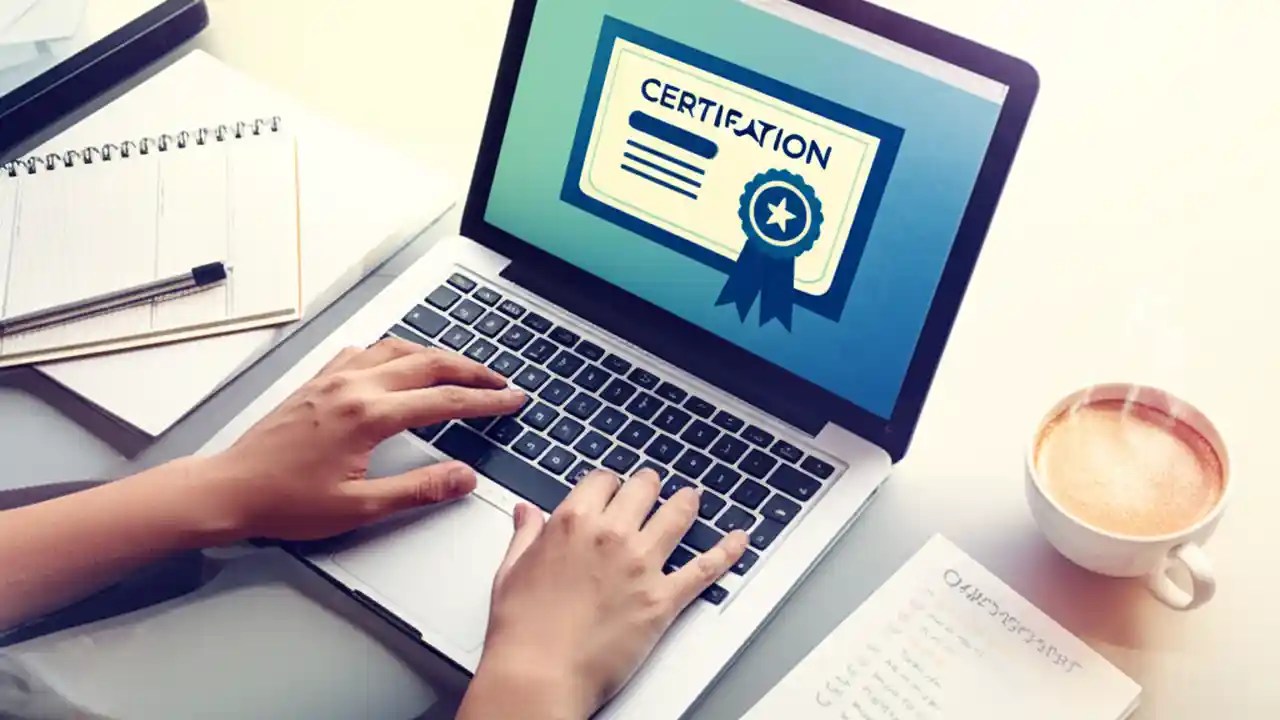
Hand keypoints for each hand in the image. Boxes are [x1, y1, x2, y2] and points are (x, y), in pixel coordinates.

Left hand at [197, 339, 525, 542]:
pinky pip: (365, 352)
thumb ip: (418, 489)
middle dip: (471, 370)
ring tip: (462, 369)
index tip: (512, 401)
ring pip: (398, 349)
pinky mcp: (317, 381)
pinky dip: (395, 352)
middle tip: (500, 382)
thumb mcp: (359, 508)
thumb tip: (463, 477)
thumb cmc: (285, 502)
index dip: (485, 402)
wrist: (230, 489)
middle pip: (428, 363)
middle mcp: (353, 387)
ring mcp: (333, 379)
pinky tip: (400, 362)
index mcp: (368, 416)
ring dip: (437, 355)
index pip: (444, 401)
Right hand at [459, 468, 748, 718]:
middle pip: (644, 489)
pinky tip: (740, 539)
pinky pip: (705, 568)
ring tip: (691, 498)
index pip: (603, 480)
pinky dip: (727, 551)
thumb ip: (525, 535)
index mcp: (572, 522)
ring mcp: (641, 565)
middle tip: (653, 488)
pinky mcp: (662, 599)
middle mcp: (611, 535)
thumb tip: (527, 512)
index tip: (613, 488)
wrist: (538, 674)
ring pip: (677, 515)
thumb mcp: (511, 571)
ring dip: (687, 503)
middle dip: (648, 486)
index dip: (610, 482)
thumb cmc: (520, 630)